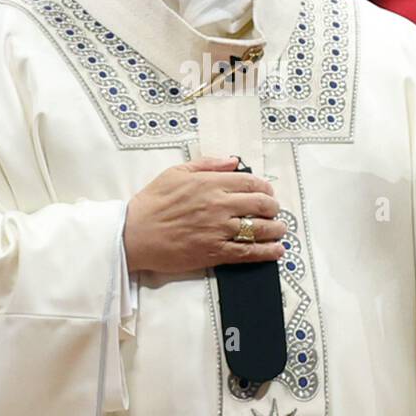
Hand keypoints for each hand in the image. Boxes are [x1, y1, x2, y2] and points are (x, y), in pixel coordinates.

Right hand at [123, 155, 285, 273]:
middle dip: (274, 208)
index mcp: (209, 183)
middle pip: (260, 204)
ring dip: (276, 229)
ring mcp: (218, 231)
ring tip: (280, 230)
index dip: (265, 188)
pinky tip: (277, 251)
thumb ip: (207, 164)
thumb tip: (234, 161)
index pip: (250, 183)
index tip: (268, 193)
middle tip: (275, 211)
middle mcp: (218, 206)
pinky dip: (266, 252)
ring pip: (259, 229)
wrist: (134, 235)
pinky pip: (247, 253)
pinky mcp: (214, 253)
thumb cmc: (152, 202)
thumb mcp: (176, 173)